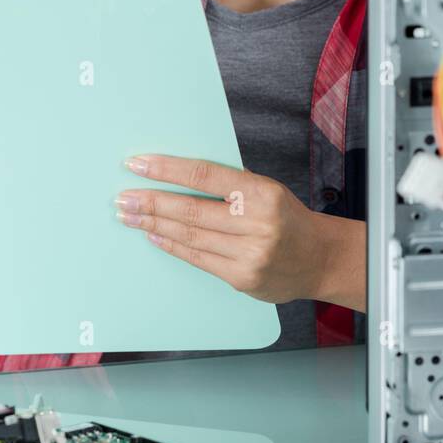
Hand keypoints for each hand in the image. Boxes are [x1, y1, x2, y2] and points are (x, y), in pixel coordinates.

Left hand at [115, 154, 365, 308]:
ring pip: (190, 237)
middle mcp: (257, 224)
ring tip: (130, 216)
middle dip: (151, 203)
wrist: (318, 258)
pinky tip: (154, 236)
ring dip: (154, 225)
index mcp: (262, 192)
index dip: (167, 169)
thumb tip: (176, 176)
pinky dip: (172, 246)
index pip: (204, 175)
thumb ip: (228, 185)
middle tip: (123, 197)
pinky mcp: (241, 278)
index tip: (138, 164)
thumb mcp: (266, 189)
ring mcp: (249, 255)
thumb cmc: (287, 217)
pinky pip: (198, 259)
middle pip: (191, 210)